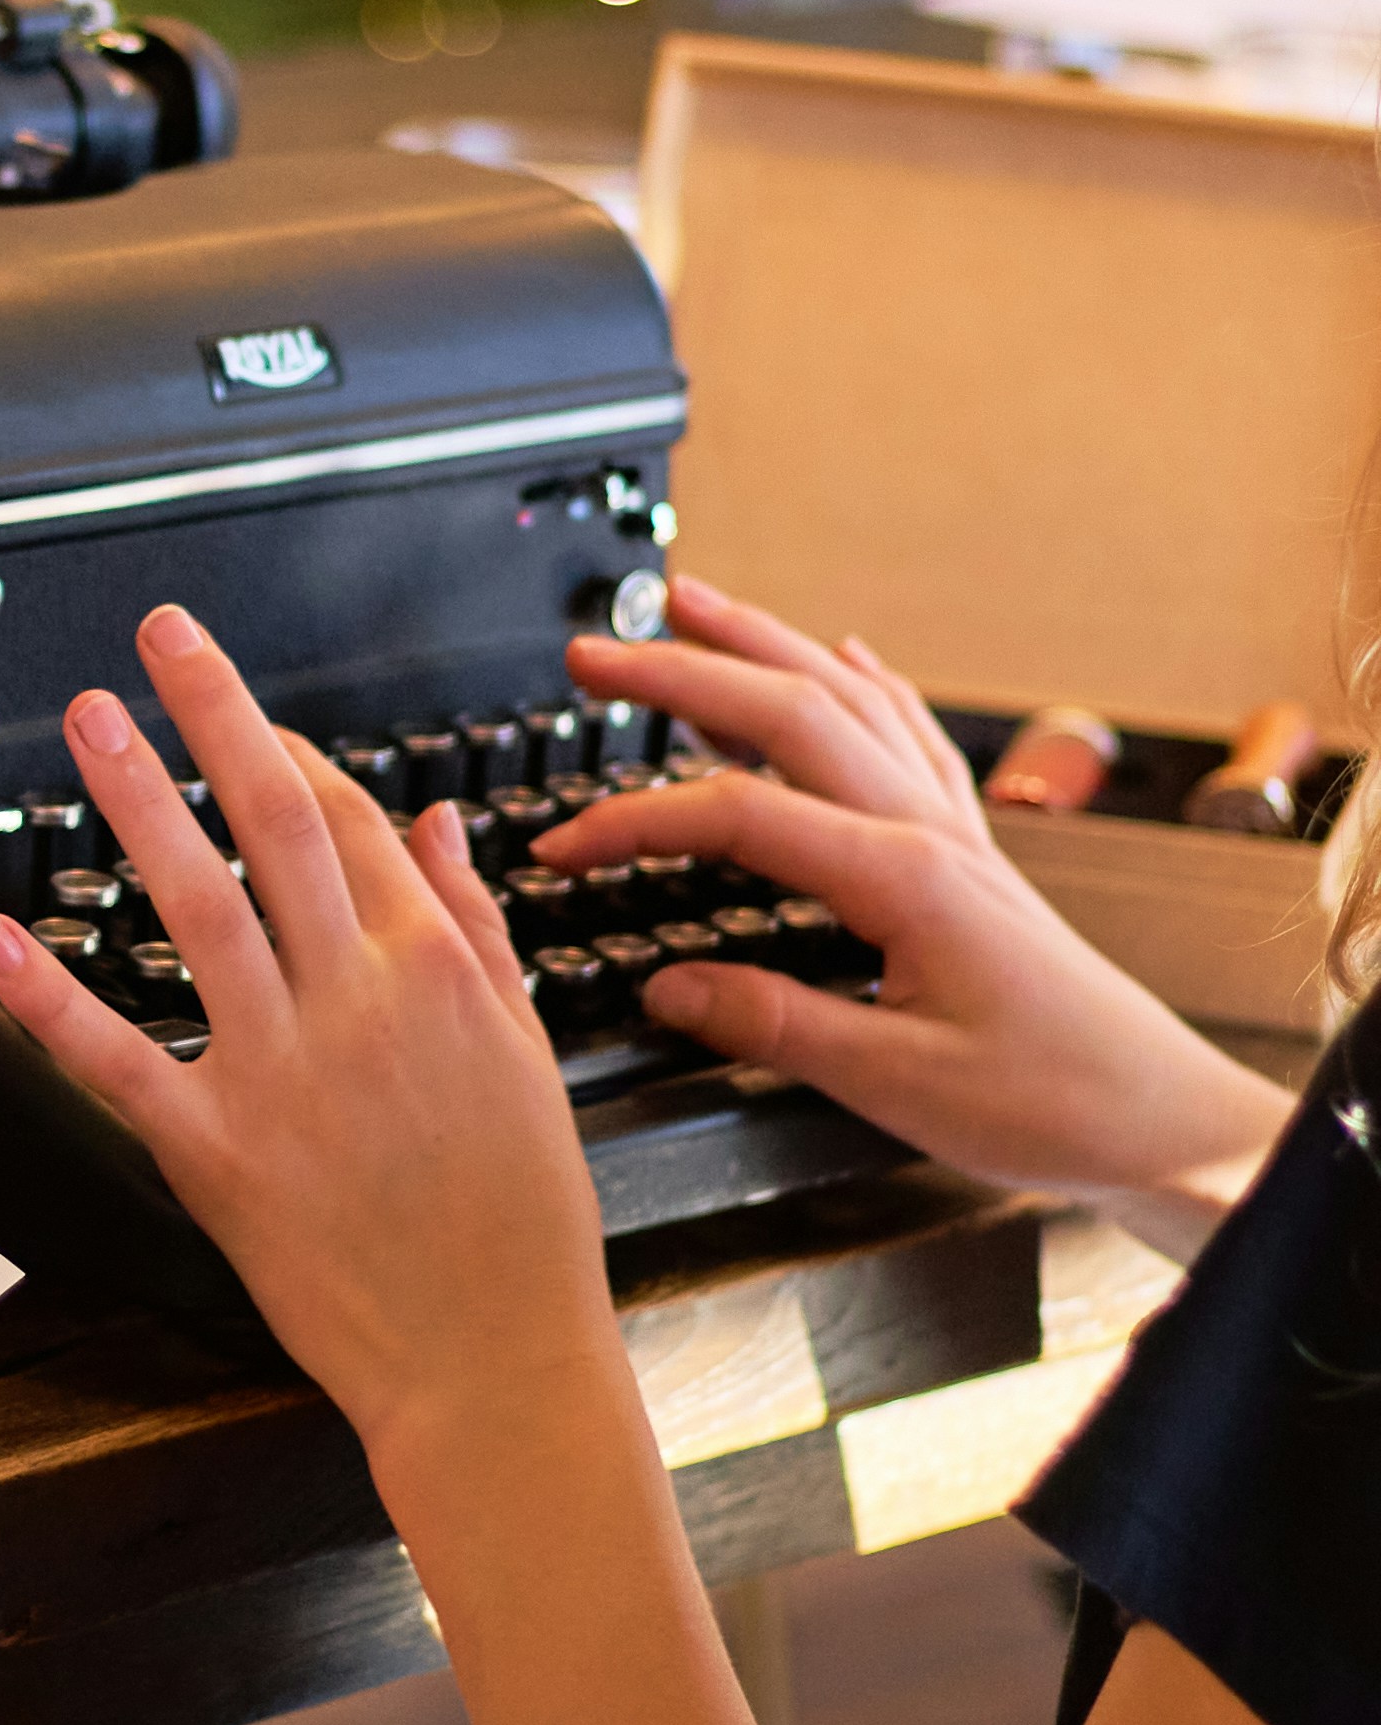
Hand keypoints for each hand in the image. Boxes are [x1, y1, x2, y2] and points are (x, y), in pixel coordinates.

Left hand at [0, 606, 618, 1444]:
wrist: (495, 1358)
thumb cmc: (516, 1219)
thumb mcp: (524, 1050)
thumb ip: (475, 924)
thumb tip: (440, 824)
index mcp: (435, 970)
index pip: (350, 821)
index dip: (286, 751)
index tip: (242, 711)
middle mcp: (357, 1002)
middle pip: (273, 822)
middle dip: (213, 717)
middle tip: (160, 642)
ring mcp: (282, 1073)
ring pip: (196, 906)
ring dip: (136, 803)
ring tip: (91, 727)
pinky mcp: (216, 1153)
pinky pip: (115, 1059)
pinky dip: (47, 999)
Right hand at [553, 577, 1288, 1236]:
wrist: (1161, 1118)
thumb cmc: (1053, 1102)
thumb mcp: (899, 1084)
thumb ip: (776, 1025)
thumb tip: (671, 987)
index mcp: (904, 879)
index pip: (738, 814)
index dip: (635, 823)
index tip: (563, 847)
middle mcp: (929, 832)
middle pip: (789, 713)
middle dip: (681, 670)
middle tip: (592, 656)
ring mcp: (955, 832)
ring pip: (846, 700)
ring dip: (762, 644)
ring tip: (690, 607)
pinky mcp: (973, 852)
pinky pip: (909, 733)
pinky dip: (862, 682)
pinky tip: (844, 656)